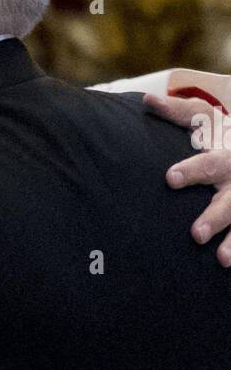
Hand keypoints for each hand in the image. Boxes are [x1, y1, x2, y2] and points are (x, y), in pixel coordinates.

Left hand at [144, 93, 230, 265]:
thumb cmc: (225, 135)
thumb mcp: (209, 120)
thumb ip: (179, 113)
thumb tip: (147, 100)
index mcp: (226, 155)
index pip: (208, 163)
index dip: (192, 170)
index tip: (170, 178)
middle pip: (230, 199)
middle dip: (215, 215)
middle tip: (196, 234)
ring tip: (221, 259)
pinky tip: (228, 268)